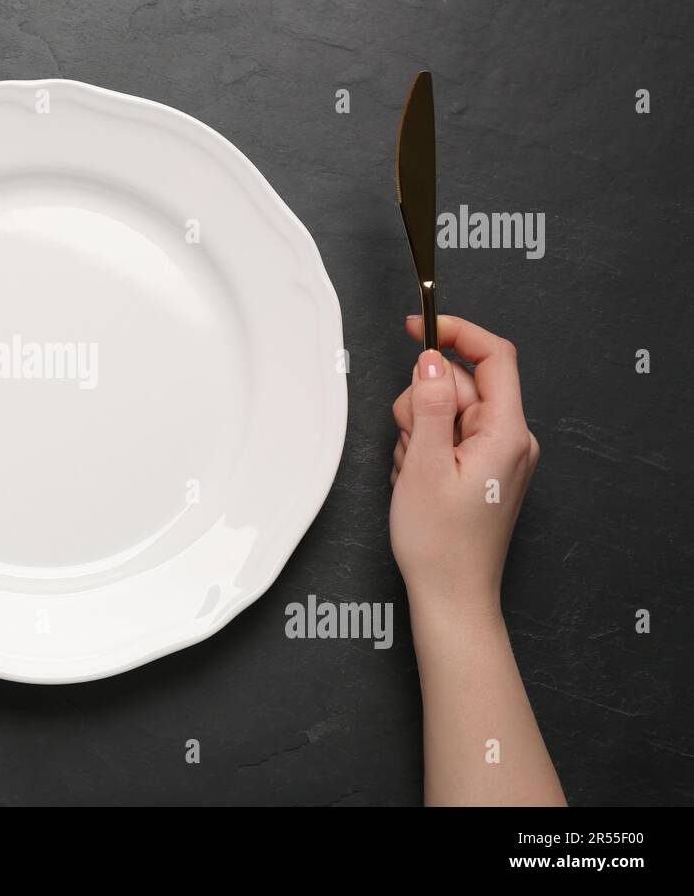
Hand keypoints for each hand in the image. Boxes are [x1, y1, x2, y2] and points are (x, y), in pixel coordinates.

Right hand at [389, 315, 539, 623]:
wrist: (451, 595)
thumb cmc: (440, 543)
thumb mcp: (424, 464)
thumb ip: (431, 404)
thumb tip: (432, 359)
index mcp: (507, 433)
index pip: (494, 357)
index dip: (456, 332)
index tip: (419, 326)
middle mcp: (512, 440)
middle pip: (463, 385)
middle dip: (424, 401)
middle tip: (409, 442)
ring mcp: (499, 456)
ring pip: (449, 411)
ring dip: (420, 431)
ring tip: (413, 471)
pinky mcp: (484, 470)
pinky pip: (449, 438)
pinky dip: (425, 450)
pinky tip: (417, 481)